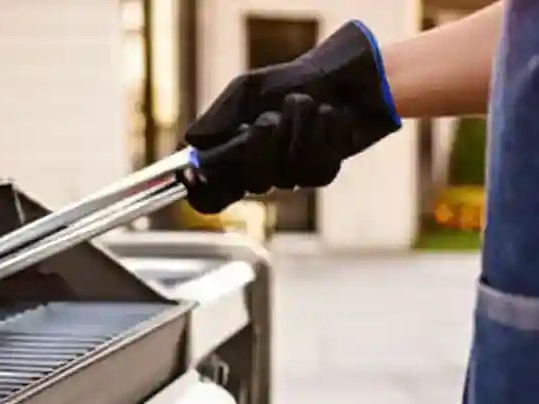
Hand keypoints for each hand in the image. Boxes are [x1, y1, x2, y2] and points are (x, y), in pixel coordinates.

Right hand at [184, 94, 353, 213]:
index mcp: (233, 152)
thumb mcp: (250, 88)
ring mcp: (290, 176)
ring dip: (300, 129)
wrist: (347, 77)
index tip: (195, 175)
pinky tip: (329, 118)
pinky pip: (317, 169)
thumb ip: (221, 115)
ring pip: (288, 174)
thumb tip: (191, 141)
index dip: (202, 188)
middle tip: (271, 116)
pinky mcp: (321, 174)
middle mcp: (258, 170)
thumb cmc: (294, 80)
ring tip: (307, 105)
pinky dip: (325, 135)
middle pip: (251, 181)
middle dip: (263, 141)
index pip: (209, 191)